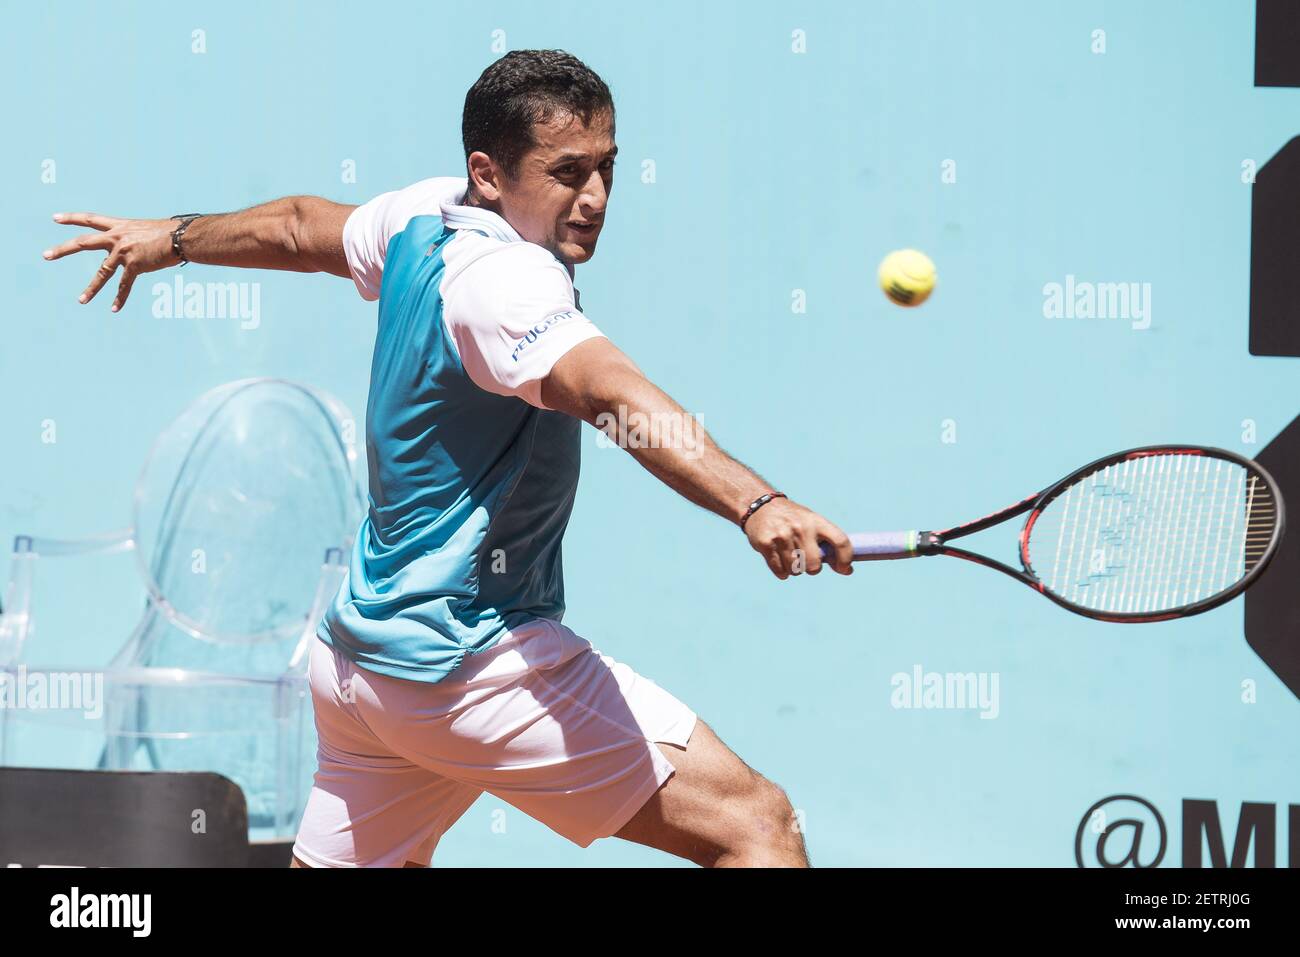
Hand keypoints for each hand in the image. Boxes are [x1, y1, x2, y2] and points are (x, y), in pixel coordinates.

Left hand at [43, 212, 181, 310]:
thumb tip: (140, 245)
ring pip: (102, 272)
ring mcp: (124, 252)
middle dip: (62, 250)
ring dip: (91, 288)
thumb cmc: (173, 232)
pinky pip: (124, 285)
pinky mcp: (135, 265)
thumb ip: (137, 237)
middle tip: (45, 255)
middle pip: (83, 243)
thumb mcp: (149, 229)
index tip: (55, 218)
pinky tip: (113, 308)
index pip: (90, 219)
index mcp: (120, 226)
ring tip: (81, 300)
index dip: (71, 218)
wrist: (182, 237)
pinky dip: (120, 298)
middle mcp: (117, 237)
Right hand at [743, 497, 853, 579]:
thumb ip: (829, 543)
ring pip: (795, 570)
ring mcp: (782, 536)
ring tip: (789, 556)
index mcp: (816, 521)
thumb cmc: (792, 519)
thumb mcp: (811, 522)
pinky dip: (782, 571)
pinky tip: (779, 559)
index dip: (845, 558)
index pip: (840, 541)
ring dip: (794, 569)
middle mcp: (801, 528)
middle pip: (814, 565)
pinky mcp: (766, 544)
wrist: (760, 505)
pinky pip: (780, 571)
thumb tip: (848, 570)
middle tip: (805, 560)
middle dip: (811, 568)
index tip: (845, 568)